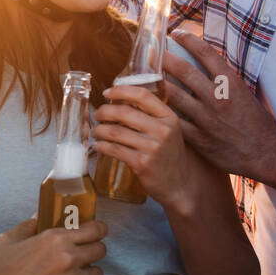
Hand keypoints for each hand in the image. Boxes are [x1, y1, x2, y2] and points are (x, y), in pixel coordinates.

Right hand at [0, 216, 107, 274]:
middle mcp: (68, 259)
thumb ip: (28, 226)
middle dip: (93, 252)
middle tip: (82, 257)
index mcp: (55, 239)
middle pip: (100, 251)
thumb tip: (38, 216)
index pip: (95, 230)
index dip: (98, 230)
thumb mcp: (7, 240)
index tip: (96, 233)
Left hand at [93, 83, 197, 215]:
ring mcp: (152, 147)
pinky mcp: (142, 163)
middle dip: (104, 112)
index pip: (143, 95)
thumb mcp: (169, 130)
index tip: (107, 92)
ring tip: (96, 131)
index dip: (121, 90)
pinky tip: (97, 145)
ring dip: (99, 130)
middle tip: (97, 115)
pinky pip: (114, 149)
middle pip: (124, 112)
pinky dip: (101, 146)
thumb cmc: (169, 154)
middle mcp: (163, 130)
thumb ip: (152, 115)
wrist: (179, 184)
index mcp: (169, 118)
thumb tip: (121, 100)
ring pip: (115, 132)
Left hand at [160, 30, 275, 177]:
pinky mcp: (199, 138)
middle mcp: (218, 97)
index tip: (175, 33)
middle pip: (184, 71)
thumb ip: (224, 79)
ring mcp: (207, 118)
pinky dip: (161, 112)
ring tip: (142, 75)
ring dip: (156, 83)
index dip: (188, 40)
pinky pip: (174, 120)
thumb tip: (204, 61)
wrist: (266, 154)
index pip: (206, 53)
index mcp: (231, 83)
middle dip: (164, 58)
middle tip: (149, 50)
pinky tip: (149, 105)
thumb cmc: (255, 122)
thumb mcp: (243, 93)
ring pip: (174, 94)